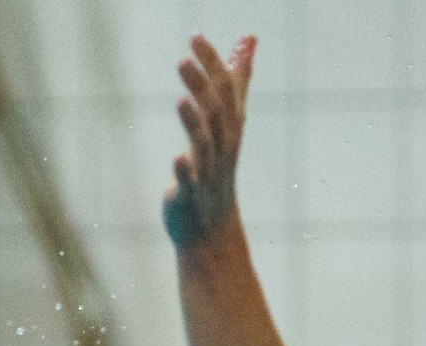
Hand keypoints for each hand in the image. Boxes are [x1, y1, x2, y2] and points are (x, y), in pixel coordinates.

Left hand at [163, 34, 256, 250]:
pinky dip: (185, 170)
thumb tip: (248, 39)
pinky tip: (177, 158)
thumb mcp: (227, 120)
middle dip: (202, 86)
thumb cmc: (216, 167)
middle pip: (216, 112)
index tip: (195, 37)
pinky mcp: (190, 194)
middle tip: (183, 59)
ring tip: (181, 100)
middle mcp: (222, 146)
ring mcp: (208, 171)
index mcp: (229, 126)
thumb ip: (237, 80)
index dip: (211, 63)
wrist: (210, 228)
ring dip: (195, 122)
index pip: (224, 88)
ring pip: (205, 145)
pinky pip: (190, 182)